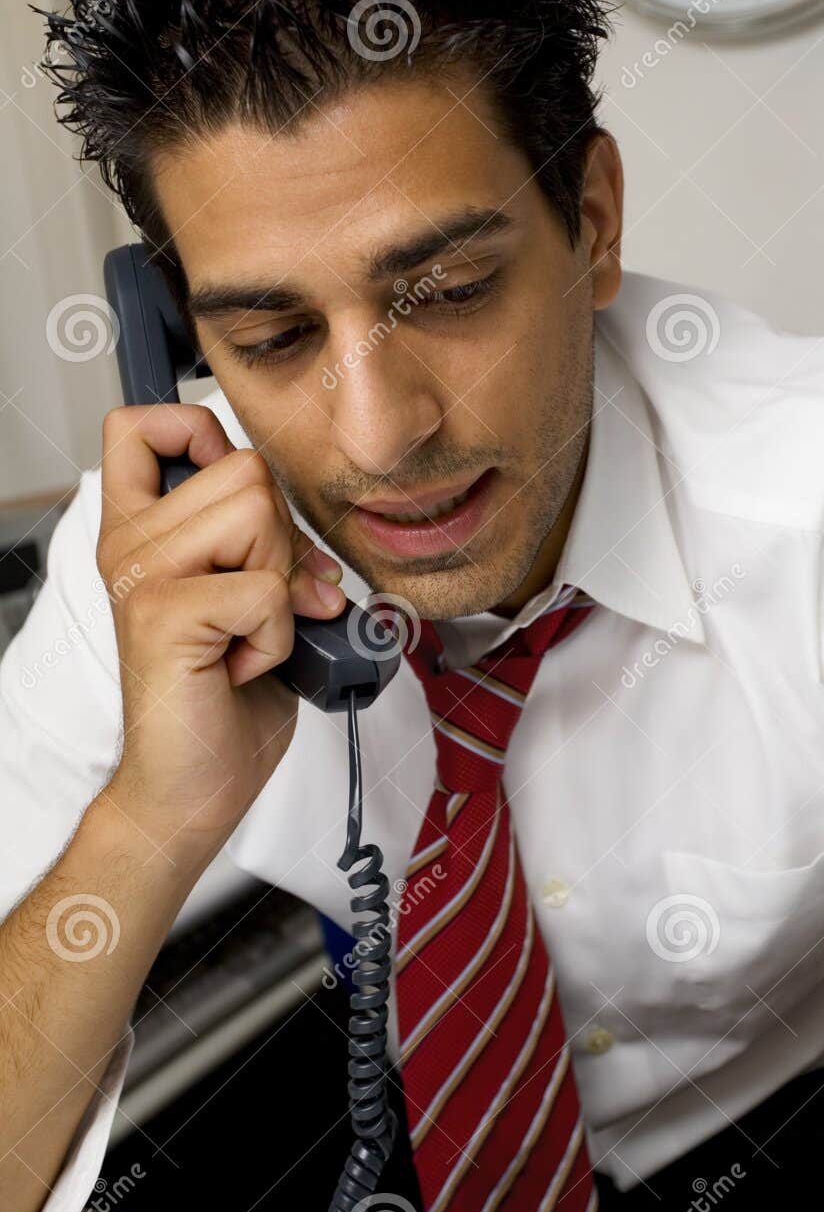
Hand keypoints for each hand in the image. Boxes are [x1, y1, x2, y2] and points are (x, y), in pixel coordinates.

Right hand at [96, 404, 346, 852]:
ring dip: (283, 584)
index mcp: (141, 531)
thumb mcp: (249, 594)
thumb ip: (260, 536)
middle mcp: (130, 545)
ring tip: (249, 633)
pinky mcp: (165, 616)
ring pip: (258, 516)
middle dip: (282, 538)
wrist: (196, 787)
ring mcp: (142, 577)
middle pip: (245, 469)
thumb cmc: (225, 698)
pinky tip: (243, 665)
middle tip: (262, 602)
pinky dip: (280, 634)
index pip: (142, 424)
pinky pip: (267, 587)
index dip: (202, 433)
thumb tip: (305, 515)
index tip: (236, 499)